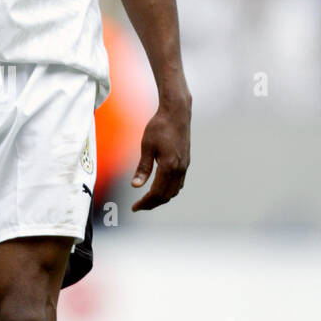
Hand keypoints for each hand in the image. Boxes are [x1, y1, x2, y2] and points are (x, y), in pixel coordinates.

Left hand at [131, 93, 190, 211]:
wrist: (177, 112)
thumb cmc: (160, 126)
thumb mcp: (147, 146)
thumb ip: (142, 168)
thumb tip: (135, 186)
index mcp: (169, 166)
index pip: (157, 193)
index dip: (145, 202)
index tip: (135, 207)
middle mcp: (180, 169)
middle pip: (166, 195)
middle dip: (152, 204)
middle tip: (138, 207)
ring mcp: (184, 166)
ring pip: (174, 191)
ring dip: (161, 198)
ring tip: (147, 200)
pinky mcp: (186, 162)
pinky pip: (179, 183)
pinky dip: (169, 190)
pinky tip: (160, 188)